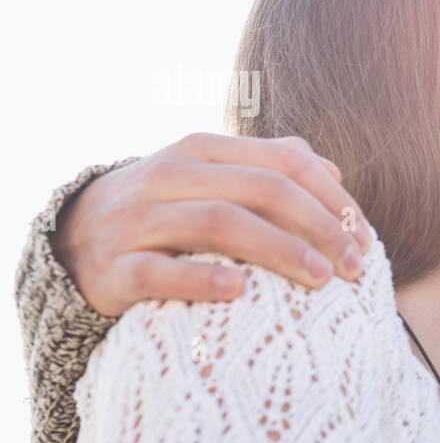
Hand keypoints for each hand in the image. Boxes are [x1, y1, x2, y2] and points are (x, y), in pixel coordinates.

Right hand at [52, 133, 371, 315]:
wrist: (71, 243)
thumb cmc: (165, 212)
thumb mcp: (210, 179)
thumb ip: (270, 168)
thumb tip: (333, 170)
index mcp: (203, 151)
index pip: (285, 162)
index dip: (333, 199)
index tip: (364, 239)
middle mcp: (170, 176)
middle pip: (261, 189)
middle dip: (318, 227)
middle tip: (352, 266)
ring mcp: (139, 220)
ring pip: (218, 223)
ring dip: (278, 250)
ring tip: (318, 279)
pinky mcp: (115, 268)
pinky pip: (159, 271)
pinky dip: (201, 278)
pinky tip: (239, 291)